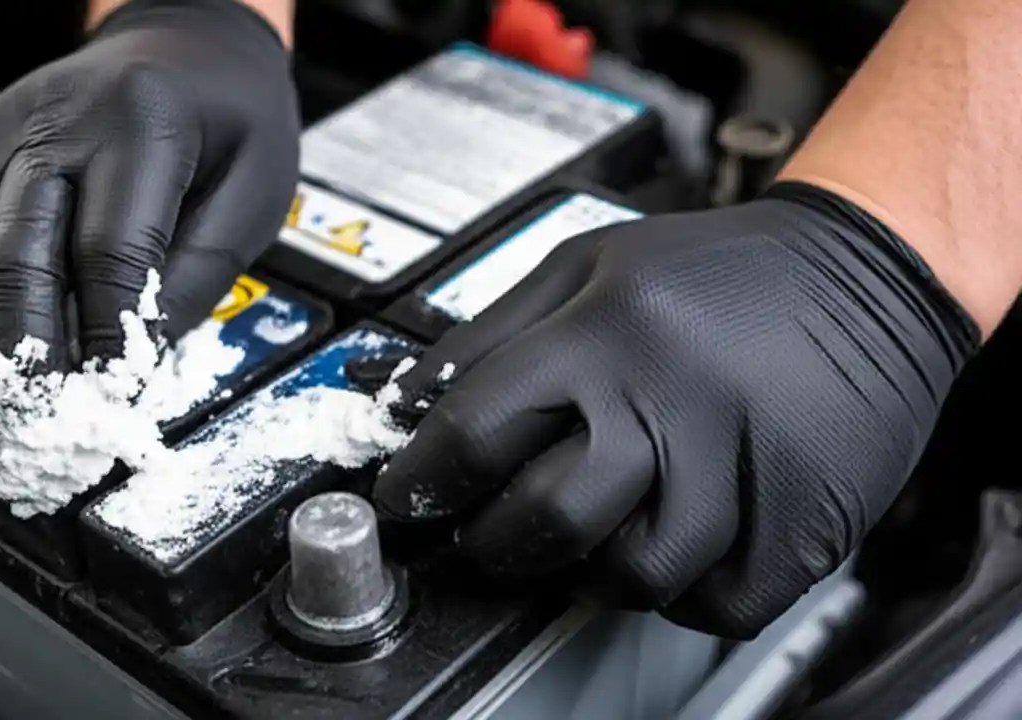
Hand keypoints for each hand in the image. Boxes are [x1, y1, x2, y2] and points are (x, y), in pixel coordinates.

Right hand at [0, 0, 298, 427]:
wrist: (183, 40)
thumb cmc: (231, 116)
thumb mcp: (253, 191)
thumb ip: (199, 276)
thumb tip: (141, 368)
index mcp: (143, 123)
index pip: (111, 251)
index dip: (107, 339)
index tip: (111, 406)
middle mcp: (54, 124)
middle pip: (14, 255)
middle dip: (20, 360)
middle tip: (31, 435)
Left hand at [374, 182, 978, 637]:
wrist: (868, 274)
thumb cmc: (716, 271)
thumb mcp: (589, 264)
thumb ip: (492, 333)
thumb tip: (409, 406)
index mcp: (609, 330)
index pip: (477, 430)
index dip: (422, 479)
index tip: (407, 499)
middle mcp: (673, 401)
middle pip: (548, 521)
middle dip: (494, 543)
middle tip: (486, 532)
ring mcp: (744, 469)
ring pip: (630, 578)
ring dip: (589, 570)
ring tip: (593, 526)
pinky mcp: (802, 524)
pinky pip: (711, 605)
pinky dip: (677, 592)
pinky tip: (673, 536)